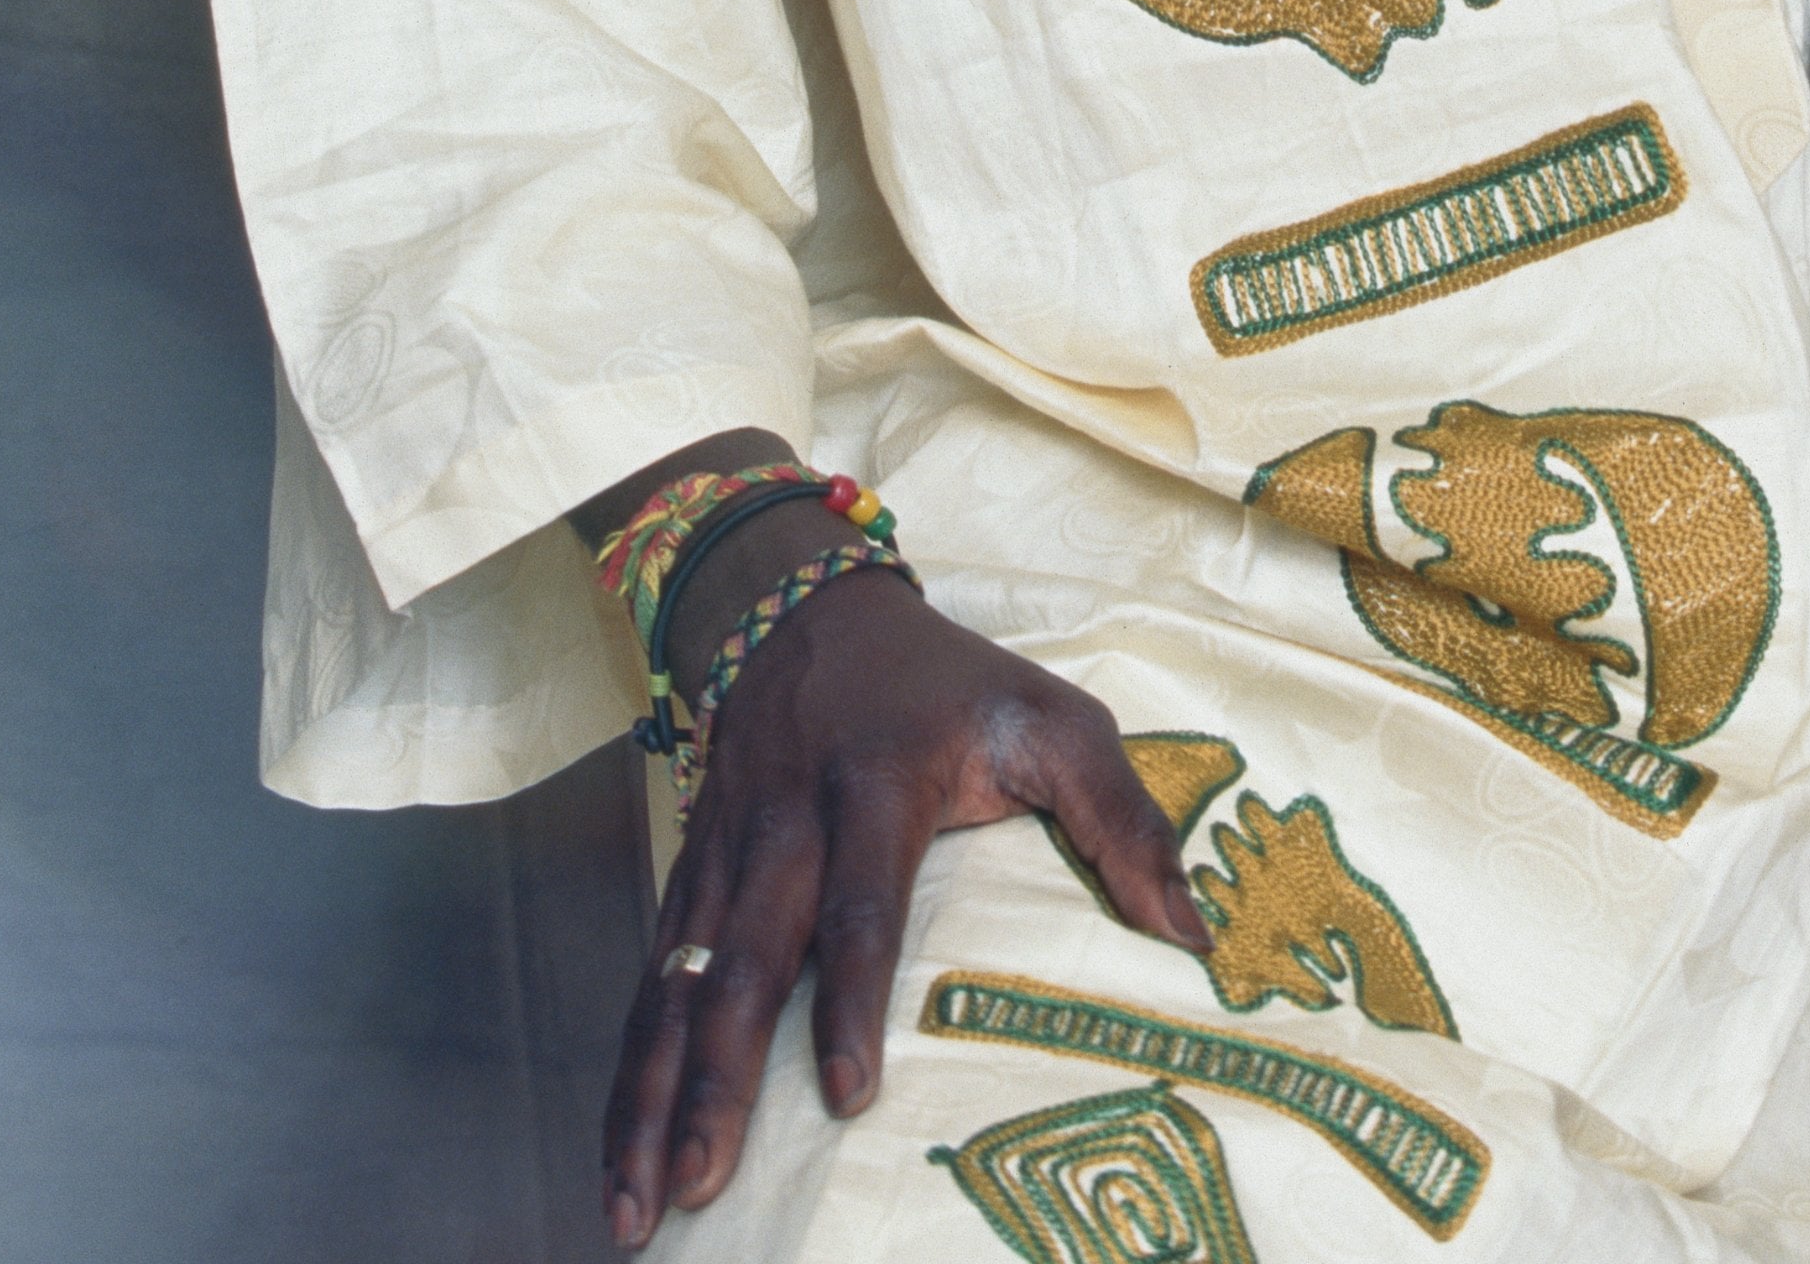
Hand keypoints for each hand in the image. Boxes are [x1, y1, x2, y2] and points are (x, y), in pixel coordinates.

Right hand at [602, 555, 1208, 1245]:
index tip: (846, 1097)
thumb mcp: (1053, 717)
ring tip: (635, 1208)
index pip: (860, 904)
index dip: (848, 1001)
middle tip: (704, 1182)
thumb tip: (1189, 936)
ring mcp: (724, 851)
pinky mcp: (689, 874)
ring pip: (676, 983)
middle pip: (745, 959)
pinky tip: (619, 1157)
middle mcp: (785, 821)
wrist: (805, 605)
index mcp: (878, 783)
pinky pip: (649, 980)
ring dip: (651, 1097)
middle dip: (717, 1077)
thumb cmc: (949, 684)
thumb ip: (1123, 816)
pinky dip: (627, 1071)